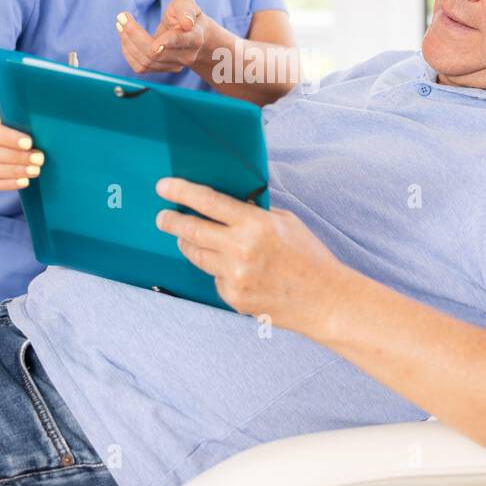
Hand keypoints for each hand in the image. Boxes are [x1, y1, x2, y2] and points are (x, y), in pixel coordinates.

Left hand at [115, 0, 208, 74]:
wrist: (190, 32)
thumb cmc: (185, 14)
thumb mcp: (186, 4)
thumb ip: (185, 10)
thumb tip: (187, 22)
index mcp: (194, 38)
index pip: (178, 41)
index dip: (165, 42)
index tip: (153, 41)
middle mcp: (186, 56)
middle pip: (155, 53)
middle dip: (134, 34)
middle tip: (122, 16)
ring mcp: (174, 65)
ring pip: (145, 61)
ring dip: (128, 42)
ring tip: (121, 24)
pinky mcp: (163, 69)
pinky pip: (140, 67)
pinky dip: (128, 52)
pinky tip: (125, 38)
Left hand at [152, 176, 350, 335]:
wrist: (324, 300)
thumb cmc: (308, 256)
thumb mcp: (286, 222)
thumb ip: (254, 213)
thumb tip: (225, 205)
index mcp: (255, 224)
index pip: (208, 201)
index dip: (182, 191)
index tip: (163, 186)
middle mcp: (241, 249)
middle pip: (191, 230)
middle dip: (171, 221)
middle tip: (161, 217)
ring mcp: (235, 276)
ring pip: (197, 255)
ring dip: (189, 245)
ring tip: (187, 239)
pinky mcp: (233, 298)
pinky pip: (215, 278)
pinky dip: (219, 271)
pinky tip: (236, 271)